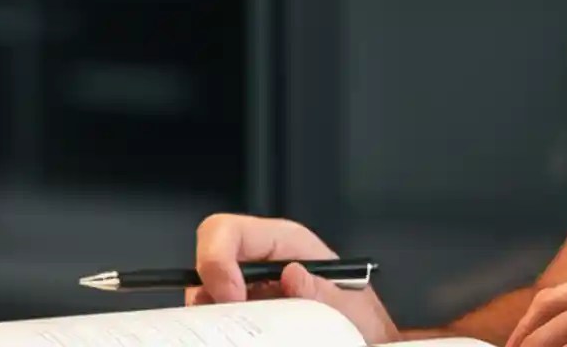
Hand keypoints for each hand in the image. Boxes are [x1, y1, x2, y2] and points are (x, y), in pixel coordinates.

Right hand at [187, 213, 400, 343]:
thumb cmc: (358, 318)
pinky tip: (240, 341)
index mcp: (286, 244)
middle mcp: (260, 262)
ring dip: (213, 318)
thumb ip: (323, 290)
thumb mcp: (350, 305)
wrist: (363, 343)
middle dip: (209, 295)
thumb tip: (292, 274)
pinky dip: (218, 332)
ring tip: (241, 336)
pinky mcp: (244, 314)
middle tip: (227, 326)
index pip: (229, 231)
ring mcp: (248, 289)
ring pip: (204, 295)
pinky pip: (214, 319)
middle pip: (206, 263)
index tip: (230, 297)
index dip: (217, 259)